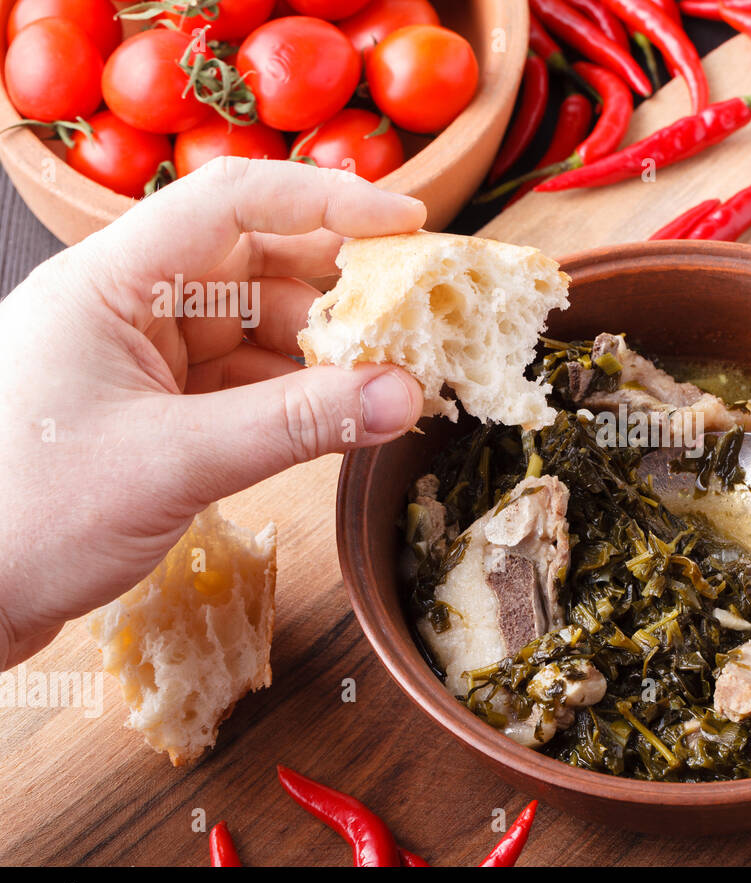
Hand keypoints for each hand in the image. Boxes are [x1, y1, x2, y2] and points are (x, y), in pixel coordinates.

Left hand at [0, 158, 426, 668]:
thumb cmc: (27, 517)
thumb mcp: (173, 462)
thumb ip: (296, 425)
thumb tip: (405, 395)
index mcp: (110, 283)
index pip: (230, 203)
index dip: (327, 202)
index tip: (408, 223)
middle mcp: (129, 307)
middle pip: (255, 262)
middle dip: (338, 286)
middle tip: (416, 312)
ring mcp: (144, 361)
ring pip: (260, 327)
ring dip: (325, 351)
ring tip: (389, 381)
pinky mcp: (158, 412)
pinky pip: (248, 384)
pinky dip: (299, 397)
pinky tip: (343, 417)